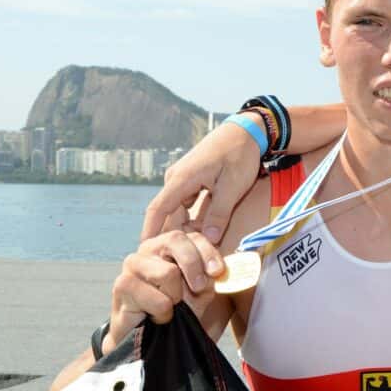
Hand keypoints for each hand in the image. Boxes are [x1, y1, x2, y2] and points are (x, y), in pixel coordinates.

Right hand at [108, 231, 223, 349]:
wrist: (149, 339)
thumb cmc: (176, 311)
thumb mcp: (200, 292)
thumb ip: (209, 278)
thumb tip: (215, 272)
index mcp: (170, 246)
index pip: (193, 236)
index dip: (208, 252)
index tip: (218, 272)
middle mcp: (149, 248)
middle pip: (175, 239)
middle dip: (193, 265)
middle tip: (197, 288)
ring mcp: (133, 264)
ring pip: (167, 272)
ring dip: (176, 297)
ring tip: (170, 307)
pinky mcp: (122, 284)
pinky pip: (158, 299)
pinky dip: (164, 313)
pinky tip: (156, 316)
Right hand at [141, 118, 261, 243]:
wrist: (246, 131)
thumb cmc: (239, 156)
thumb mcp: (232, 187)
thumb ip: (219, 214)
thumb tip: (209, 240)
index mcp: (181, 180)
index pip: (157, 210)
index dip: (150, 231)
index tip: (144, 251)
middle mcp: (176, 179)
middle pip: (168, 213)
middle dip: (171, 234)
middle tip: (177, 259)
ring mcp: (184, 178)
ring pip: (179, 209)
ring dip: (185, 226)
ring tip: (191, 250)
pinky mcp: (193, 179)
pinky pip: (187, 202)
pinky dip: (192, 216)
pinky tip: (202, 232)